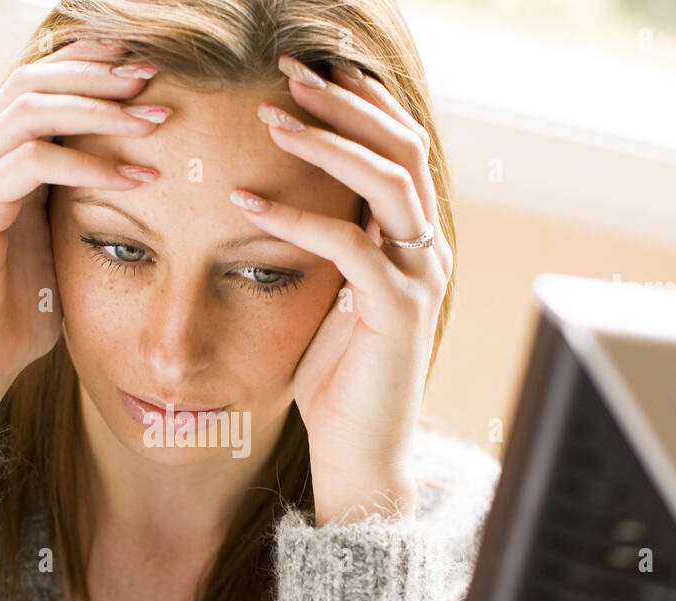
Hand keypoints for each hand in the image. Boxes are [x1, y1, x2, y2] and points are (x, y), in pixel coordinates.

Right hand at [0, 37, 169, 436]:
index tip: (148, 69)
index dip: (88, 67)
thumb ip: (77, 206)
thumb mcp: (56, 248)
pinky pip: (32, 162)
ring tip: (154, 119)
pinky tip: (132, 177)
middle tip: (156, 77)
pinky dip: (86, 163)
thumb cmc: (13, 316)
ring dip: (98, 109)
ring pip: (30, 110)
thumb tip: (136, 179)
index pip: (37, 85)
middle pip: (32, 81)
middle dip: (98, 74)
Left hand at [228, 56, 450, 523]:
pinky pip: (349, 247)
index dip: (360, 102)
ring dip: (327, 143)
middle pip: (401, 146)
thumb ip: (327, 248)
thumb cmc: (336, 380)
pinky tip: (247, 204)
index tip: (308, 71)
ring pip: (386, 182)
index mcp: (413, 241)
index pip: (399, 147)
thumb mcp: (330, 298)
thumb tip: (289, 196)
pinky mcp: (397, 311)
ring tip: (271, 119)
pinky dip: (296, 219)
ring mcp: (419, 278)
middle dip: (345, 101)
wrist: (359, 453)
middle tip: (289, 71)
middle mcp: (427, 250)